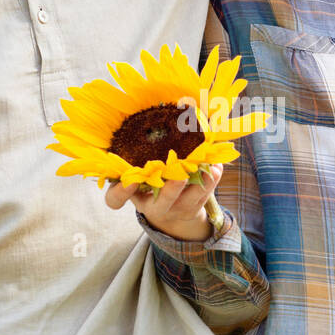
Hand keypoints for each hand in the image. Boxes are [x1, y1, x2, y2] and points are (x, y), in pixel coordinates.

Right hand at [104, 164, 224, 240]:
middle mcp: (153, 205)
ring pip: (190, 200)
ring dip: (202, 183)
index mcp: (133, 195)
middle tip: (180, 175)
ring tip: (210, 167)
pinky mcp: (194, 207)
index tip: (130, 181)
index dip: (121, 192)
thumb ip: (134, 160)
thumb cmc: (148, 185)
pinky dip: (213, 180)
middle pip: (161, 202)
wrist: (169, 212)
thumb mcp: (137, 175)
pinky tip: (217, 166)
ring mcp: (176, 208)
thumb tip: (145, 121)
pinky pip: (206, 195)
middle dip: (172, 189)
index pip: (116, 198)